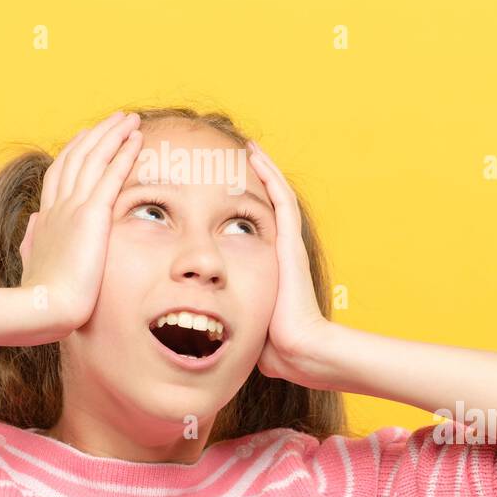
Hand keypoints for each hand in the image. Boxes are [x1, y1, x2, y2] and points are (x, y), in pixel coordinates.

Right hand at [19, 111, 143, 337]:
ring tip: (131, 119)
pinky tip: (136, 139)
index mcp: (47, 217)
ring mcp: (72, 208)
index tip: (87, 134)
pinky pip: (110, 176)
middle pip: (78, 157)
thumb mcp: (33, 261)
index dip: (75, 150)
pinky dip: (123, 154)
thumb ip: (35, 240)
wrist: (42, 309)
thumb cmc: (41, 296)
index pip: (61, 172)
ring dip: (114, 135)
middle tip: (116, 118)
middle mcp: (58, 205)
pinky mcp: (91, 216)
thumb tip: (34, 224)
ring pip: (95, 159)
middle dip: (99, 134)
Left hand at [247, 139, 343, 391]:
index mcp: (269, 265)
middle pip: (266, 204)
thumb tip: (200, 322)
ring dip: (263, 168)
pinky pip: (280, 199)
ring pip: (276, 194)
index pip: (254, 224)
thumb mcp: (242, 320)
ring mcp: (288, 244)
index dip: (242, 203)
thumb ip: (227, 313)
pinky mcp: (290, 243)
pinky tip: (256, 156)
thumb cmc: (272, 344)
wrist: (296, 350)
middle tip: (237, 155)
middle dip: (253, 179)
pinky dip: (270, 175)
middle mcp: (280, 249)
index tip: (224, 186)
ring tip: (249, 146)